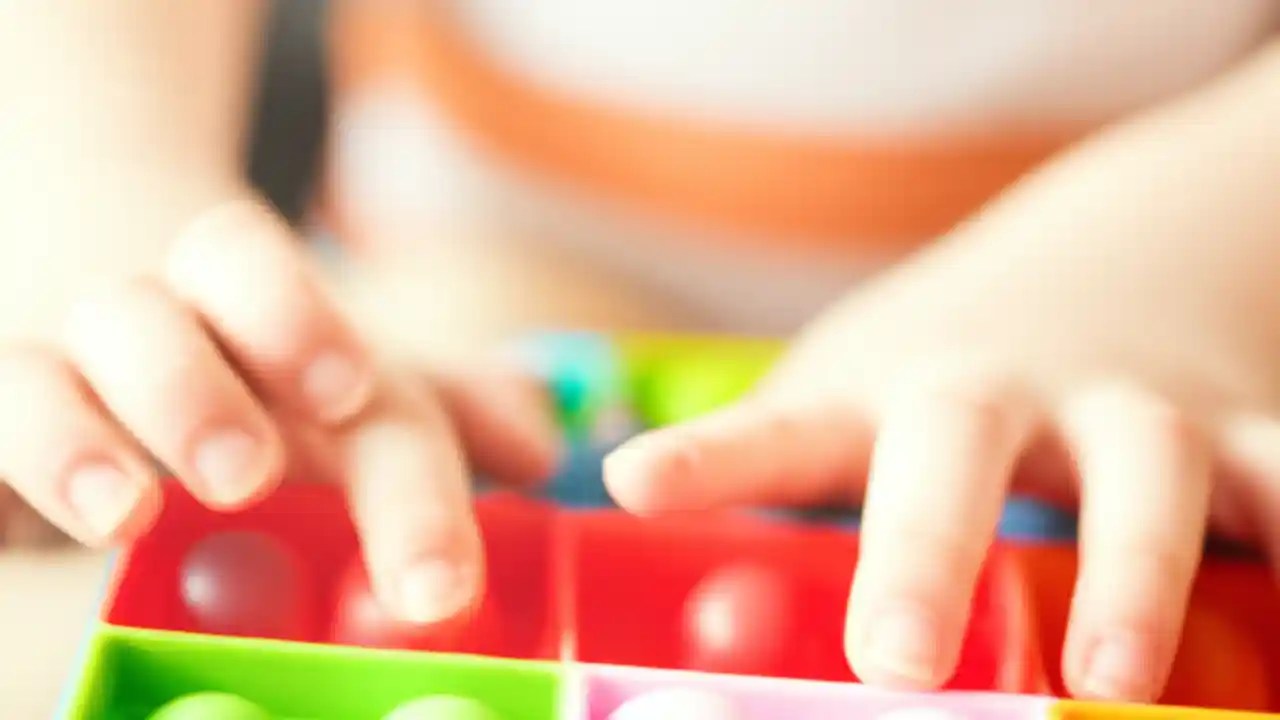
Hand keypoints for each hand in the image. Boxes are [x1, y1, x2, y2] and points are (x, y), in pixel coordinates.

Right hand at [0, 197, 559, 624]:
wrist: (86, 264)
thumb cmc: (245, 355)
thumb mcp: (344, 385)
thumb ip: (435, 410)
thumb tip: (539, 449)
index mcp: (275, 302)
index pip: (346, 359)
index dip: (395, 467)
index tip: (435, 579)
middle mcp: (174, 306)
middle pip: (212, 287)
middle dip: (241, 365)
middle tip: (257, 470)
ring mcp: (66, 348)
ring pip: (70, 361)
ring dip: (99, 432)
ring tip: (129, 512)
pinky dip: (5, 464)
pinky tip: (16, 518)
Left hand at [604, 233, 1279, 700]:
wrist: (1113, 257)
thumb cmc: (947, 373)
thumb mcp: (859, 406)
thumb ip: (796, 499)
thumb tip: (717, 631)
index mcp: (883, 395)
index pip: (784, 429)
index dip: (712, 459)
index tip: (639, 486)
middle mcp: (997, 392)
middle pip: (953, 450)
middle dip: (926, 549)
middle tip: (897, 660)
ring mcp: (1123, 405)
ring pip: (1140, 470)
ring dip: (1132, 572)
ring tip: (1112, 677)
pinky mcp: (1237, 428)